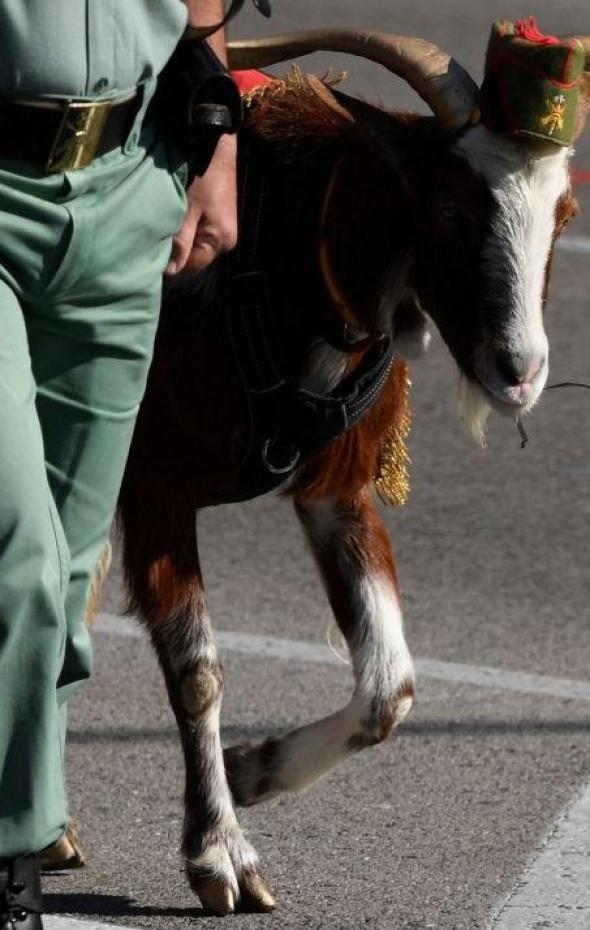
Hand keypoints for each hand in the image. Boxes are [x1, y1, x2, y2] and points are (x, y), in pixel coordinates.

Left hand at [166, 133, 237, 274]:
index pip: (192, 266)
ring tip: (164, 230)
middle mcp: (227, 240)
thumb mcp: (187, 210)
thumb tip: (171, 270)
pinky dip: (188, 231)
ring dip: (181, 241)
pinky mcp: (221, 220)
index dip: (172, 265)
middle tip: (154, 242)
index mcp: (220, 240)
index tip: (152, 257)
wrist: (217, 147)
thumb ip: (180, 241)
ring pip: (197, 246)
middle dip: (176, 252)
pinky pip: (201, 235)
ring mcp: (225, 230)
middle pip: (196, 257)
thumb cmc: (202, 176)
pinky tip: (177, 222)